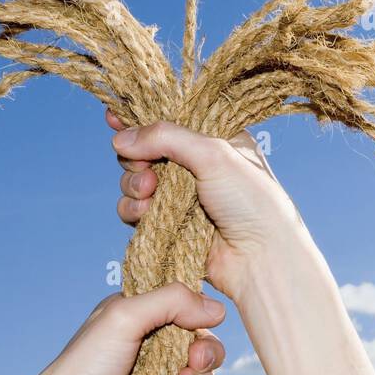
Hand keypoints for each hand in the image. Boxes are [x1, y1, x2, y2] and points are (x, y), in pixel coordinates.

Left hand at [0, 282, 225, 374]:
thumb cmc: (80, 372)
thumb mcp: (122, 318)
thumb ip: (171, 300)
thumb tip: (217, 308)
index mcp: (140, 317)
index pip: (187, 308)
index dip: (200, 317)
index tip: (199, 325)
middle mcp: (151, 347)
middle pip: (202, 342)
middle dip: (206, 353)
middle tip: (192, 362)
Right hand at [107, 112, 304, 303]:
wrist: (260, 258)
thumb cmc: (251, 200)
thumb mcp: (213, 154)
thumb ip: (166, 138)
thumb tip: (120, 138)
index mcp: (215, 139)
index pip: (171, 119)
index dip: (142, 117)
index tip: (114, 116)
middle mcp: (197, 165)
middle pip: (146, 150)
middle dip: (137, 157)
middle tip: (147, 168)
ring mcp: (182, 195)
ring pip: (136, 180)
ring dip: (133, 184)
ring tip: (149, 192)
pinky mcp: (170, 224)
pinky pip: (136, 210)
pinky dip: (134, 210)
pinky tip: (145, 214)